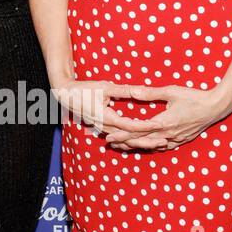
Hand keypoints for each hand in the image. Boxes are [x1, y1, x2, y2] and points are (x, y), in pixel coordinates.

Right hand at [51, 79, 166, 143]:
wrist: (66, 96)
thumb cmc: (85, 89)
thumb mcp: (105, 87)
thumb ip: (124, 90)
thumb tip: (140, 90)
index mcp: (107, 118)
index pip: (130, 125)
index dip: (146, 126)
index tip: (160, 125)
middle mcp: (106, 127)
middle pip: (130, 139)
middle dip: (148, 140)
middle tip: (165, 140)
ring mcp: (104, 130)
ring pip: (125, 141)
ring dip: (142, 143)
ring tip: (158, 144)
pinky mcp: (105, 129)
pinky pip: (120, 139)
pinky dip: (132, 142)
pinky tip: (144, 143)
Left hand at [97, 83, 231, 150]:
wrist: (215, 107)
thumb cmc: (194, 97)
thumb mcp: (171, 91)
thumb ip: (150, 93)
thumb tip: (132, 91)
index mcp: (164, 122)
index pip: (138, 130)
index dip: (122, 134)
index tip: (109, 135)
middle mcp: (168, 134)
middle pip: (142, 141)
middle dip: (125, 142)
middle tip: (109, 142)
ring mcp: (176, 139)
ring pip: (152, 146)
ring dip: (137, 146)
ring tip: (123, 146)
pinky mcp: (182, 140)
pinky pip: (164, 147)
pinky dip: (152, 147)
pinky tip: (147, 146)